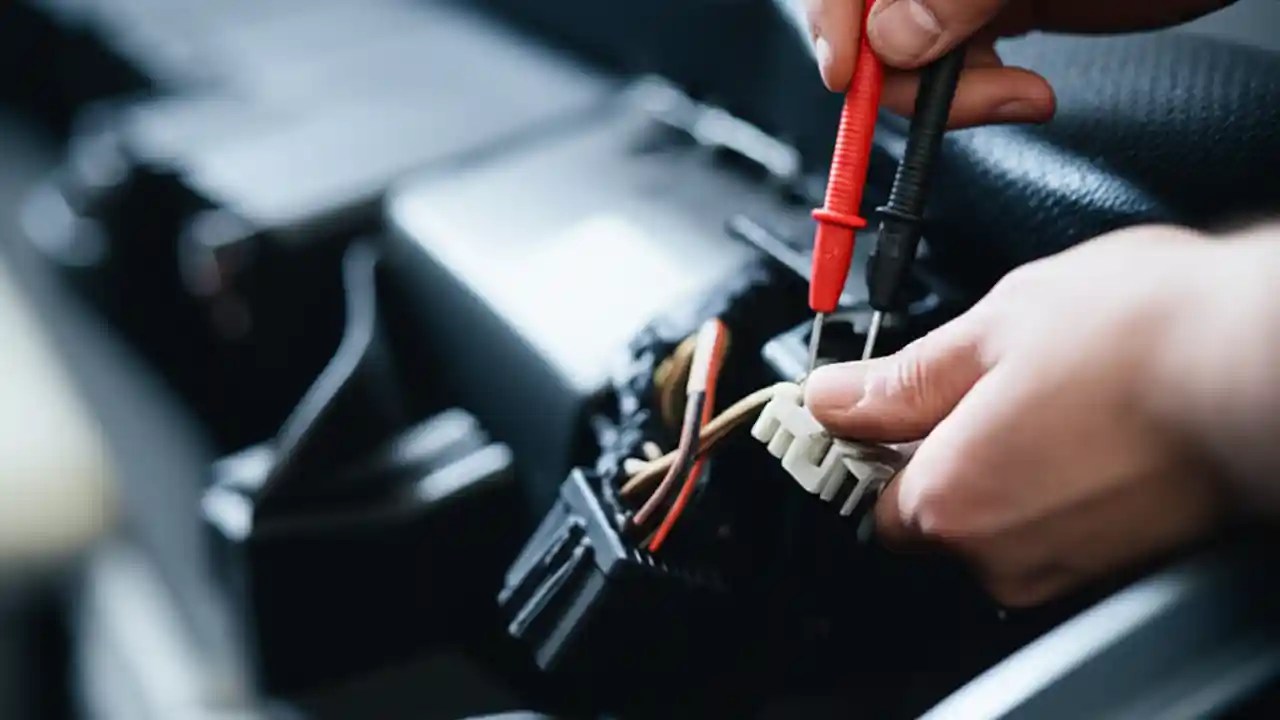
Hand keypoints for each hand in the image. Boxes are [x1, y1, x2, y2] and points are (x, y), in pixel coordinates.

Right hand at [804, 0, 1234, 126]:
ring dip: (947, 94)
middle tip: (962, 97)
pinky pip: (943, 62)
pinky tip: (1018, 91)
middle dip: (899, 71)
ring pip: (900, 50)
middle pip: (865, 18)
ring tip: (1017, 97)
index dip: (833, 20)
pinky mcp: (987, 8)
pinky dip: (972, 94)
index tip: (849, 75)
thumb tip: (890, 38)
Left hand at [804, 226, 1233, 605]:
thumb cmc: (1142, 332)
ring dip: (1010, 464)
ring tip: (1054, 396)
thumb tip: (836, 397)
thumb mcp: (991, 328)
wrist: (1261, 356)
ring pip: (1003, 521)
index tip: (889, 405)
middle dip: (948, 452)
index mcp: (952, 499)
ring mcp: (1071, 564)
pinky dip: (1062, 483)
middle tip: (988, 382)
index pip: (873, 499)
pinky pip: (1060, 524)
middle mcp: (1005, 553)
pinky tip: (1092, 425)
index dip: (877, 444)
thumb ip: (899, 380)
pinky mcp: (1125, 559)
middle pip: (939, 515)